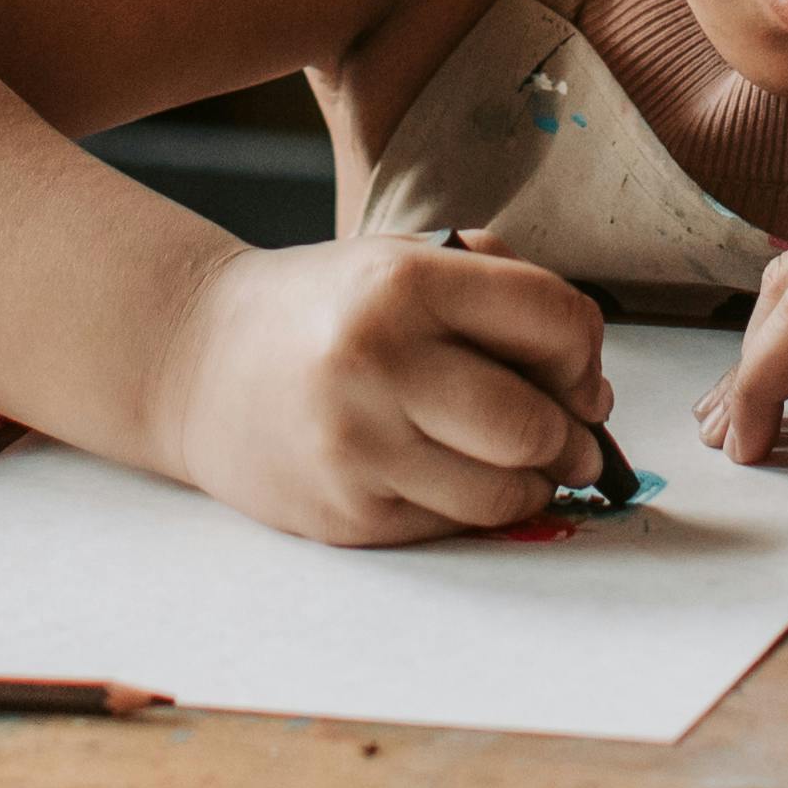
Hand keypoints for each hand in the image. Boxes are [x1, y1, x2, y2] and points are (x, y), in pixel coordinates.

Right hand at [151, 236, 614, 544]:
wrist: (199, 365)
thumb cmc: (326, 310)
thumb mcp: (405, 258)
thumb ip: (505, 290)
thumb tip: (589, 386)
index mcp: (404, 284)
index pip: (554, 322)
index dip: (584, 355)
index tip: (576, 372)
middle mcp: (378, 364)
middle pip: (533, 425)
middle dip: (572, 438)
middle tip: (570, 437)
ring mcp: (358, 449)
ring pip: (503, 495)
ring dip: (534, 485)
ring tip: (521, 464)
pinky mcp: (347, 517)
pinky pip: (452, 528)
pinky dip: (473, 510)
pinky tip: (452, 476)